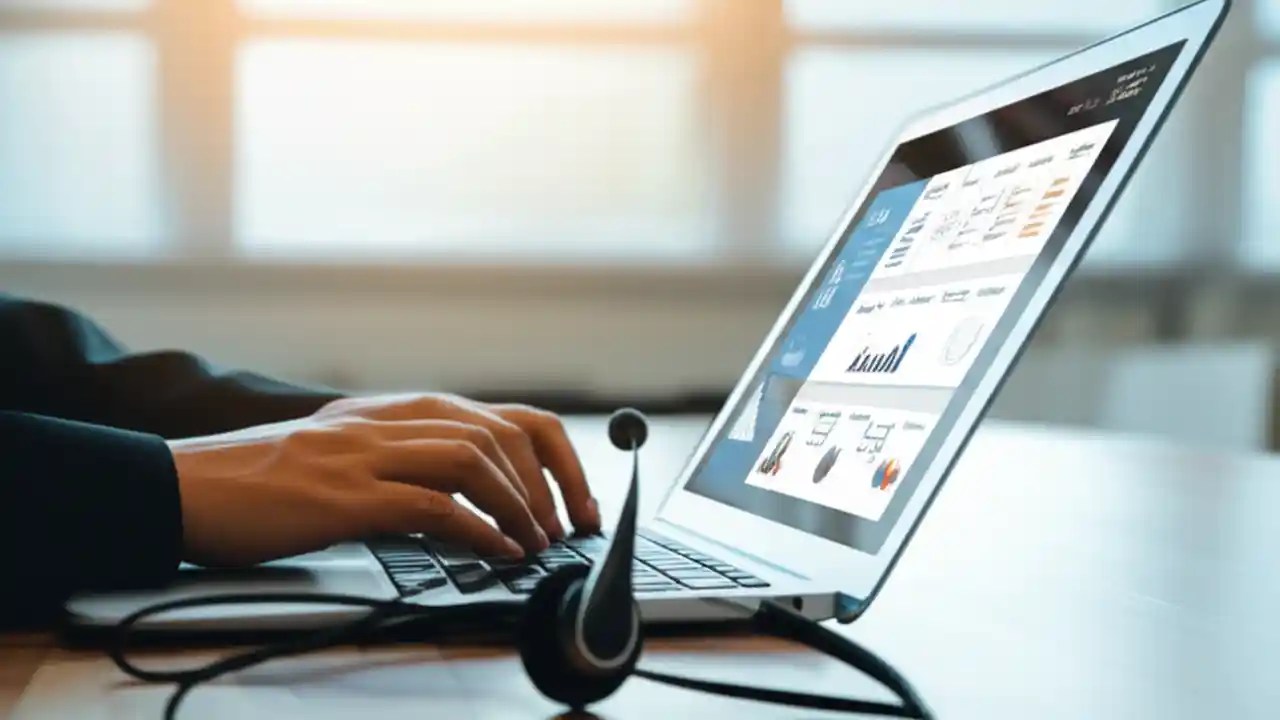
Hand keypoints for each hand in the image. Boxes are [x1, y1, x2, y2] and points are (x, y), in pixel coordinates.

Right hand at [170, 395, 596, 567]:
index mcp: (395, 410)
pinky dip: (478, 530)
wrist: (188, 486)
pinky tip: (497, 552)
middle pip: (500, 432)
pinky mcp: (345, 495)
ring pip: (475, 460)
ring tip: (538, 541)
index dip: (551, 454)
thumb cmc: (265, 479)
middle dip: (549, 482)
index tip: (573, 497)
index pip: (501, 415)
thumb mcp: (346, 453)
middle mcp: (389, 420)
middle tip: (566, 526)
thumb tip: (464, 500)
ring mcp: (367, 453)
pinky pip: (432, 506)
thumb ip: (402, 461)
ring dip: (520, 505)